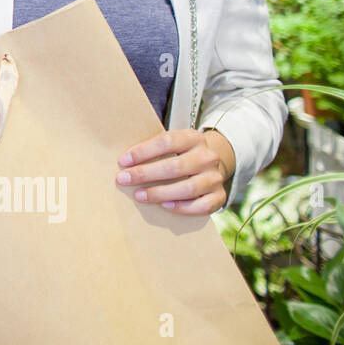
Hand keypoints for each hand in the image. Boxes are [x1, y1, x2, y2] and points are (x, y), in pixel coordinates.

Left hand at [115, 128, 235, 214]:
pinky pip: (202, 206)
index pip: (167, 141)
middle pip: (175, 167)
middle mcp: (207, 157)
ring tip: (139, 195)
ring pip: (188, 188)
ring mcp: (215, 177)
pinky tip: (164, 206)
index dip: (143, 151)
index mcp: (193, 138)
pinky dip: (182, 207)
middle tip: (124, 179)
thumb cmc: (181, 154)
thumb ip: (153, 148)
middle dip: (145, 174)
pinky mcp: (219, 196)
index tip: (123, 161)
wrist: (211, 164)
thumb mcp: (172, 144)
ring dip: (160, 193)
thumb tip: (124, 161)